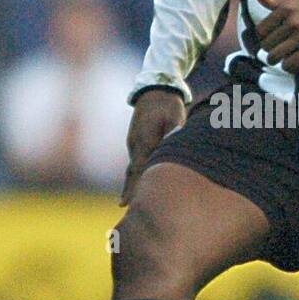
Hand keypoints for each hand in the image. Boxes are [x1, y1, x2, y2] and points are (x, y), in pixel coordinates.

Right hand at [120, 89, 186, 205]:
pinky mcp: (136, 142)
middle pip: (132, 173)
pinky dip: (134, 176)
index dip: (133, 187)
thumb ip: (174, 131)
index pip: (138, 169)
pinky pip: (135, 163)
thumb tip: (175, 141)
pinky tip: (135, 187)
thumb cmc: (168, 104)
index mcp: (144, 140)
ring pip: (132, 169)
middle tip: (123, 209)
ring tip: (128, 204)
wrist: (155, 90)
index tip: (126, 203)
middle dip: (128, 191)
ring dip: (130, 185)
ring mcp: (134, 143)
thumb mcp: (175, 116)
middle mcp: (135, 144)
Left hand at [254, 0, 298, 72]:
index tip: (270, 36)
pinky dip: (287, 65)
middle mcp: (292, 23)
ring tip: (279, 57)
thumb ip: (276, 0)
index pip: (261, 30)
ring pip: (274, 56)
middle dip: (270, 47)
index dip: (263, 35)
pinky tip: (291, 61)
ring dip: (274, 59)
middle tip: (276, 47)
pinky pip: (289, 65)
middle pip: (266, 44)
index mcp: (285, 8)